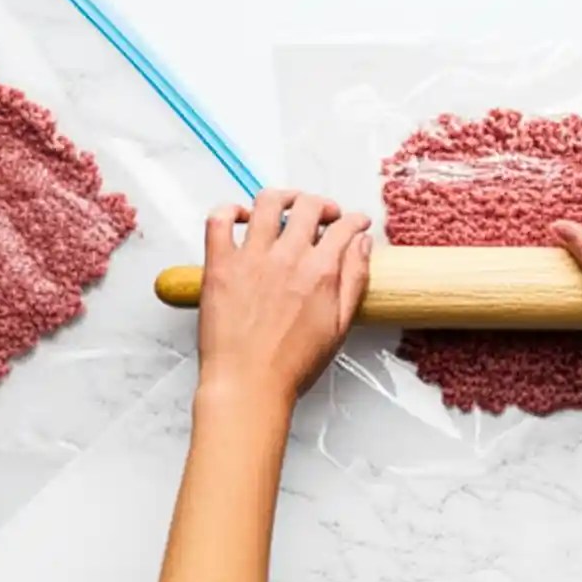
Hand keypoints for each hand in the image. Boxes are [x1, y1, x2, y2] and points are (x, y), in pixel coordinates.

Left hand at [198, 189, 371, 407]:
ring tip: (288, 205)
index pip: (344, 228)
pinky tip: (242, 218)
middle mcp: (287, 257)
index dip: (355, 221)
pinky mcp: (220, 265)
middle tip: (326, 214)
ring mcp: (250, 258)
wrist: (249, 385)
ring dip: (284, 197)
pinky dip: (231, 210)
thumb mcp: (340, 325)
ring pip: (268, 202)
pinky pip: (220, 220)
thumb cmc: (293, 364)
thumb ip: (354, 280)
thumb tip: (362, 245)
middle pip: (309, 207)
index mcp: (320, 272)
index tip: (356, 223)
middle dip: (324, 204)